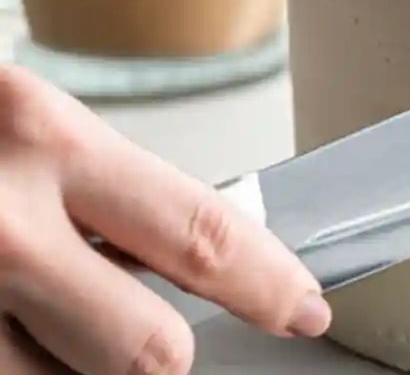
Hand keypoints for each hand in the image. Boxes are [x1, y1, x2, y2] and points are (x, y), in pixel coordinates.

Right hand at [0, 67, 328, 374]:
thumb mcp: (28, 133)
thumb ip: (109, 189)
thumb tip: (205, 258)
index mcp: (51, 138)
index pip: (201, 232)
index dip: (268, 284)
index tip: (304, 308)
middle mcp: (5, 222)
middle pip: (152, 348)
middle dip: (159, 350)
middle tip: (128, 322)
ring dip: (72, 362)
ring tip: (30, 306)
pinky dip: (22, 366)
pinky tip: (6, 320)